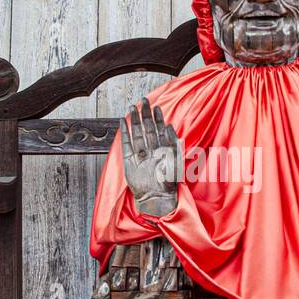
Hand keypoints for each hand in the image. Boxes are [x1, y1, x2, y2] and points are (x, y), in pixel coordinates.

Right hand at [121, 98, 181, 216]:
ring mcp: (140, 155)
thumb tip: (170, 127)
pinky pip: (126, 144)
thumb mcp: (176, 162)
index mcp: (162, 149)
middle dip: (145, 114)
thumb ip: (173, 144)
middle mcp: (151, 150)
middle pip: (147, 129)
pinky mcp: (129, 161)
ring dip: (134, 121)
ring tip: (132, 108)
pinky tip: (122, 122)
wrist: (157, 198)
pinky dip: (124, 133)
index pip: (159, 129)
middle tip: (143, 100)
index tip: (155, 106)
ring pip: (137, 134)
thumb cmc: (169, 183)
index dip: (157, 118)